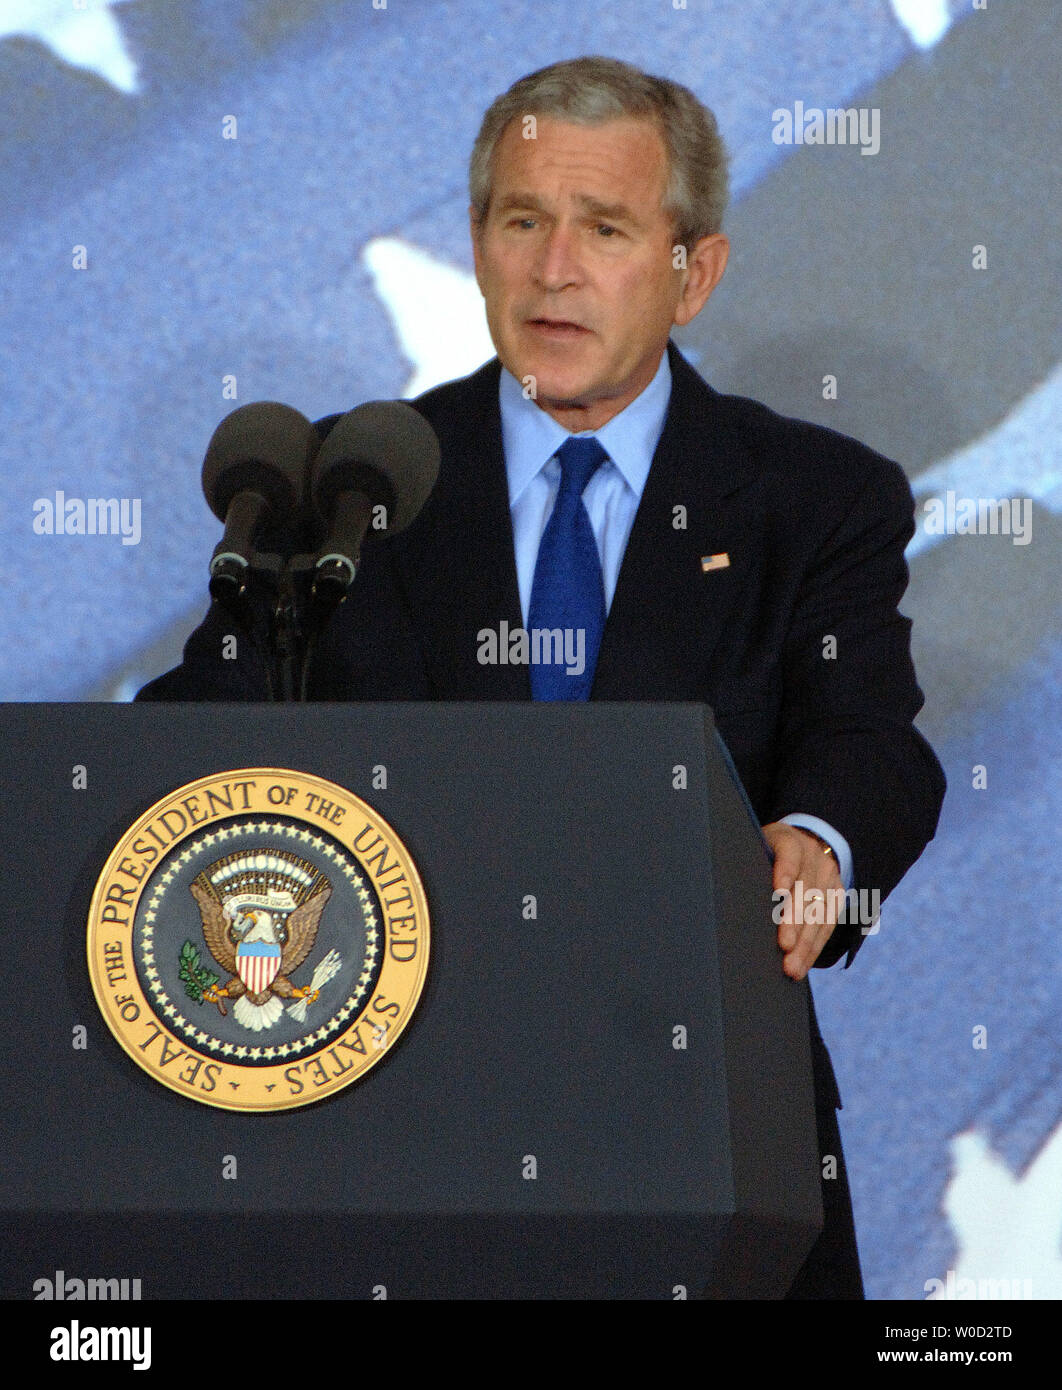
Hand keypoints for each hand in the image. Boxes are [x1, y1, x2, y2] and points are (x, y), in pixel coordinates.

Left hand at [761, 823, 843, 980]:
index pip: (789, 854)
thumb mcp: (757, 847)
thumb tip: (726, 892)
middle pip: (806, 890)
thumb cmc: (768, 852)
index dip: (784, 872)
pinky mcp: (837, 894)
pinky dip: (814, 948)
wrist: (807, 841)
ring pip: (820, 913)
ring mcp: (828, 876)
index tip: (778, 891)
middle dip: (795, 922)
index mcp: (789, 840)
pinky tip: (802, 964)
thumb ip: (750, 865)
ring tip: (791, 967)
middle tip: (784, 947)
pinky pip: (828, 925)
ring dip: (805, 944)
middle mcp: (813, 857)